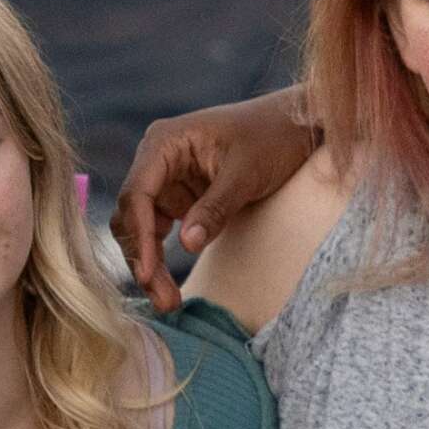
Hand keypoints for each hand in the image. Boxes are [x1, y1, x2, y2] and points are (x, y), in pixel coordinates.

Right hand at [116, 85, 319, 310]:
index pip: (137, 194)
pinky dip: (161, 257)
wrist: (295, 126)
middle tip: (163, 301)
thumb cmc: (272, 138)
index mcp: (164, 143)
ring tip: (167, 302)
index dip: (139, 236)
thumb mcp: (246, 175)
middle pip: (133, 215)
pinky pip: (161, 231)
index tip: (148, 273)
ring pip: (143, 228)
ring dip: (149, 264)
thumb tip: (186, 244)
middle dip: (142, 258)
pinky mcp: (180, 197)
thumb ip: (215, 208)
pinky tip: (169, 287)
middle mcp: (156, 160)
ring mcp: (166, 180)